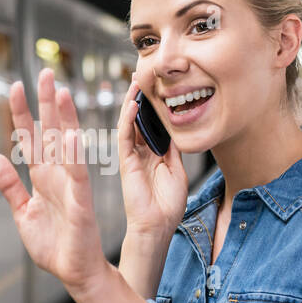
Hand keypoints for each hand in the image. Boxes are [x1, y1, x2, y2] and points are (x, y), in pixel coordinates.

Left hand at [0, 68, 107, 294]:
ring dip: (63, 119)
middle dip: (47, 103)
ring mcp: (70, 186)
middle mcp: (57, 175)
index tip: (14, 87)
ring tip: (60, 92)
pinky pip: (77, 176)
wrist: (74, 272)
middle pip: (51, 132)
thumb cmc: (54, 244)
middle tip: (45, 73)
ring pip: (66, 146)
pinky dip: (73, 156)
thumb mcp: (22, 212)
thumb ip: (10, 186)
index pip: (31, 139)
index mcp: (42, 177)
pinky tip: (71, 135)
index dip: (22, 114)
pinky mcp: (79, 203)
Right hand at [116, 75, 187, 240]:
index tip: (158, 86)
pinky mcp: (125, 163)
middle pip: (138, 120)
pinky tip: (132, 105)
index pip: (151, 124)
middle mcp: (140, 153)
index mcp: (153, 154)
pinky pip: (124, 137)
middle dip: (140, 98)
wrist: (158, 226)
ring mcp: (131, 157)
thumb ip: (173, 149)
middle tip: (143, 76)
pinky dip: (128, 120)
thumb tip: (175, 128)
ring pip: (129, 124)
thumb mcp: (177, 170)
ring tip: (136, 82)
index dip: (153, 106)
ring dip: (131, 103)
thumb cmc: (168, 205)